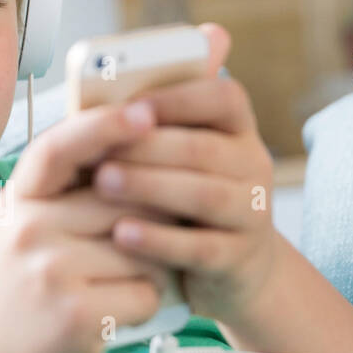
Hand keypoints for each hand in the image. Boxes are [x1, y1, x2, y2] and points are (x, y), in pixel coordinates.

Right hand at [0, 101, 173, 352]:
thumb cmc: (24, 298)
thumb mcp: (27, 234)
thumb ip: (65, 194)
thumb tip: (133, 140)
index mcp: (19, 201)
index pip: (62, 145)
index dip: (104, 125)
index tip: (145, 111)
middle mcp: (28, 229)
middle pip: (124, 199)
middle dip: (155, 216)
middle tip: (153, 238)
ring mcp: (52, 272)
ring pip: (143, 247)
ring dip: (151, 268)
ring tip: (119, 287)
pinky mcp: (80, 315)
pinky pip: (147, 292)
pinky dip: (146, 307)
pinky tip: (117, 317)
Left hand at [91, 25, 280, 327]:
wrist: (228, 266)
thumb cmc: (182, 194)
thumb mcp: (176, 153)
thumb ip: (151, 119)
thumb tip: (100, 86)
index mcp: (238, 129)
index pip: (224, 97)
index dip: (177, 98)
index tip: (129, 106)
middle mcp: (254, 166)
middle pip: (205, 149)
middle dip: (147, 147)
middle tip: (98, 149)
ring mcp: (252, 214)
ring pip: (205, 196)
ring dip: (150, 186)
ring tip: (103, 183)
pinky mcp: (237, 258)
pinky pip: (201, 247)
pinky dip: (159, 240)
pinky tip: (121, 234)